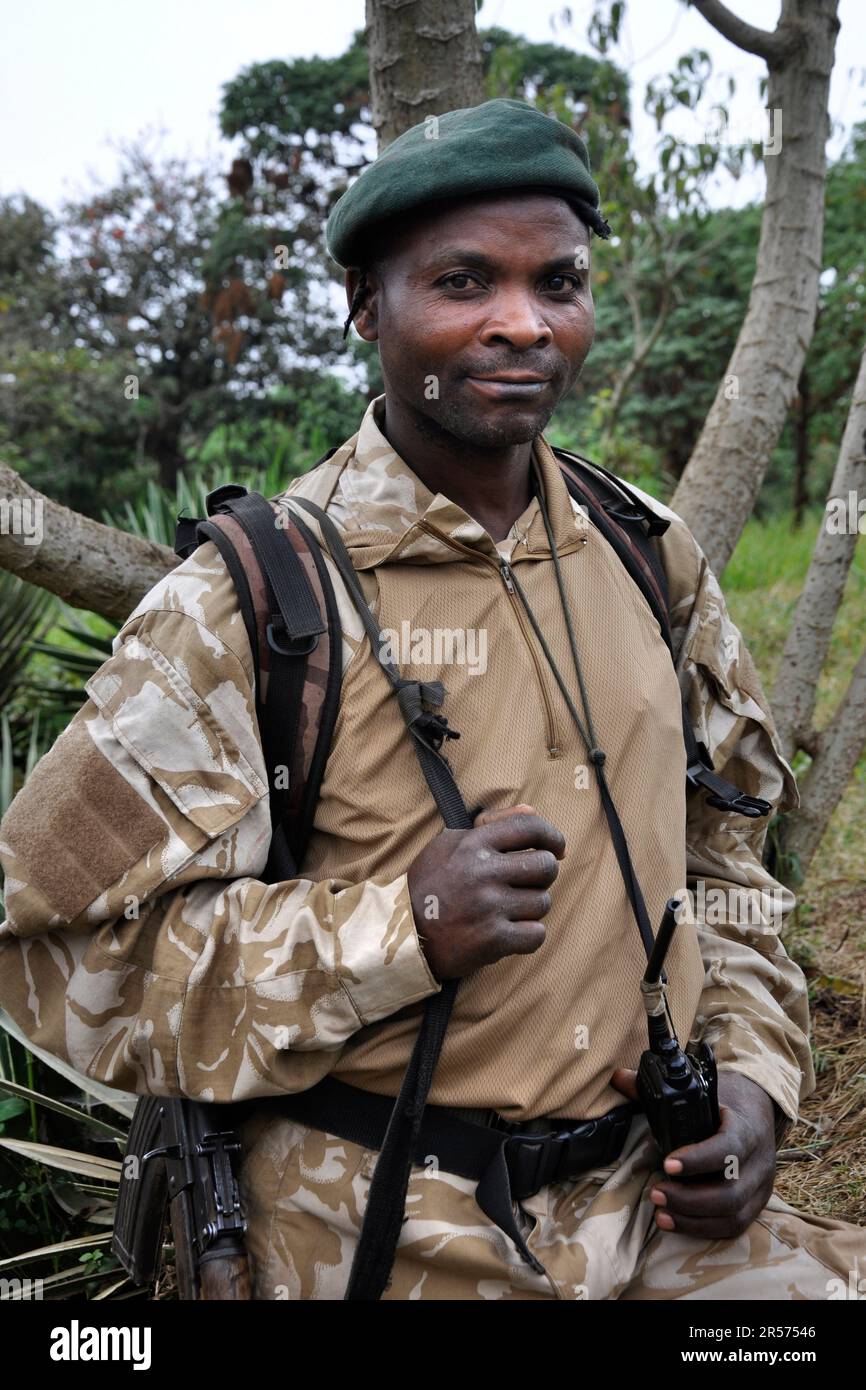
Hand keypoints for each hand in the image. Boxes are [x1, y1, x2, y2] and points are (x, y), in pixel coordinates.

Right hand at [407, 803, 564, 980]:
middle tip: (526, 884)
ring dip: (531, 909)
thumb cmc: (429, 885)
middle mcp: (483, 872)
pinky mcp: (493, 939)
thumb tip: (532, 811)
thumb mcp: (449, 844)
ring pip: (542, 902)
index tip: (557, 848)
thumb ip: (493, 824)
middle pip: (545, 866)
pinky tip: (509, 932)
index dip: (552, 836)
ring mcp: (489, 907)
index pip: (529, 828)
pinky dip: (528, 936)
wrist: (404, 935)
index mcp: (473, 844)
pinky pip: (536, 934)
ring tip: (507, 911)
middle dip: (543, 876)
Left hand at [610, 1066, 776, 1237]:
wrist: (757, 1110)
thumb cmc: (723, 1102)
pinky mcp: (756, 1205)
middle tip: (655, 1192)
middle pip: (731, 1192)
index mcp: (746, 1128)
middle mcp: (758, 1161)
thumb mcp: (698, 1091)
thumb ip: (658, 1090)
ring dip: (693, 1218)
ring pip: (733, 1215)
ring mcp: (760, 1187)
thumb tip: (618, 1078)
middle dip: (689, 1198)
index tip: (667, 1163)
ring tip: (660, 1211)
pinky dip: (702, 1229)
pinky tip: (674, 1221)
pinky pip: (733, 1227)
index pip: (728, 1148)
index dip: (698, 1159)